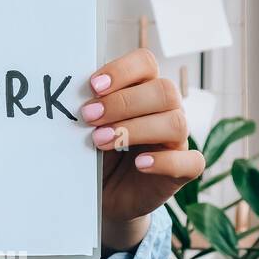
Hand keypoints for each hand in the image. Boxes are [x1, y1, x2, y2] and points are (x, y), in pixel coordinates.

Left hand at [81, 49, 204, 251]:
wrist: (105, 195)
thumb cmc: (97, 154)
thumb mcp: (88, 129)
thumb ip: (88, 110)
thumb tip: (68, 95)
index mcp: (145, 89)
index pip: (146, 63)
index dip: (122, 71)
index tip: (93, 86)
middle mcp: (167, 110)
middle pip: (163, 91)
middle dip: (123, 103)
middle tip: (89, 117)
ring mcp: (178, 140)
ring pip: (176, 123)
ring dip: (136, 129)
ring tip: (101, 141)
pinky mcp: (183, 171)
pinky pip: (191, 162)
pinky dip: (165, 162)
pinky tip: (140, 164)